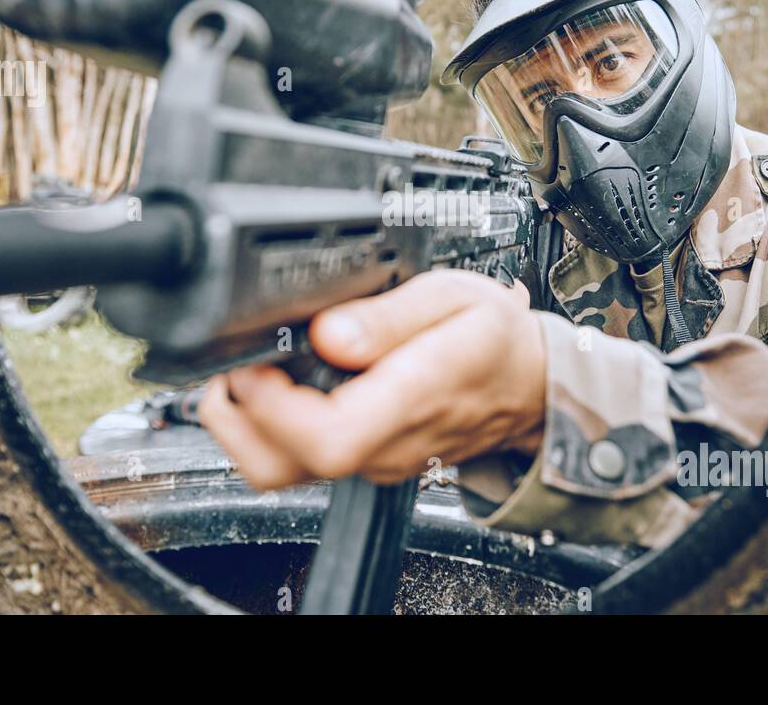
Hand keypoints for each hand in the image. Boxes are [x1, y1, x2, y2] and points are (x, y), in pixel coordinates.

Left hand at [197, 269, 546, 488]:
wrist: (531, 383)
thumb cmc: (496, 339)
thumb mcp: (453, 298)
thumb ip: (388, 316)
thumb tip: (329, 333)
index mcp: (411, 399)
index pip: (326, 437)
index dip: (271, 406)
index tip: (255, 364)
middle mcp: (387, 444)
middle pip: (284, 466)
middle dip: (235, 420)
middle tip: (235, 367)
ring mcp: (375, 461)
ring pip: (286, 469)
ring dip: (248, 425)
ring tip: (251, 371)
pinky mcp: (369, 462)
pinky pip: (304, 462)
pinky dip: (275, 429)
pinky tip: (281, 387)